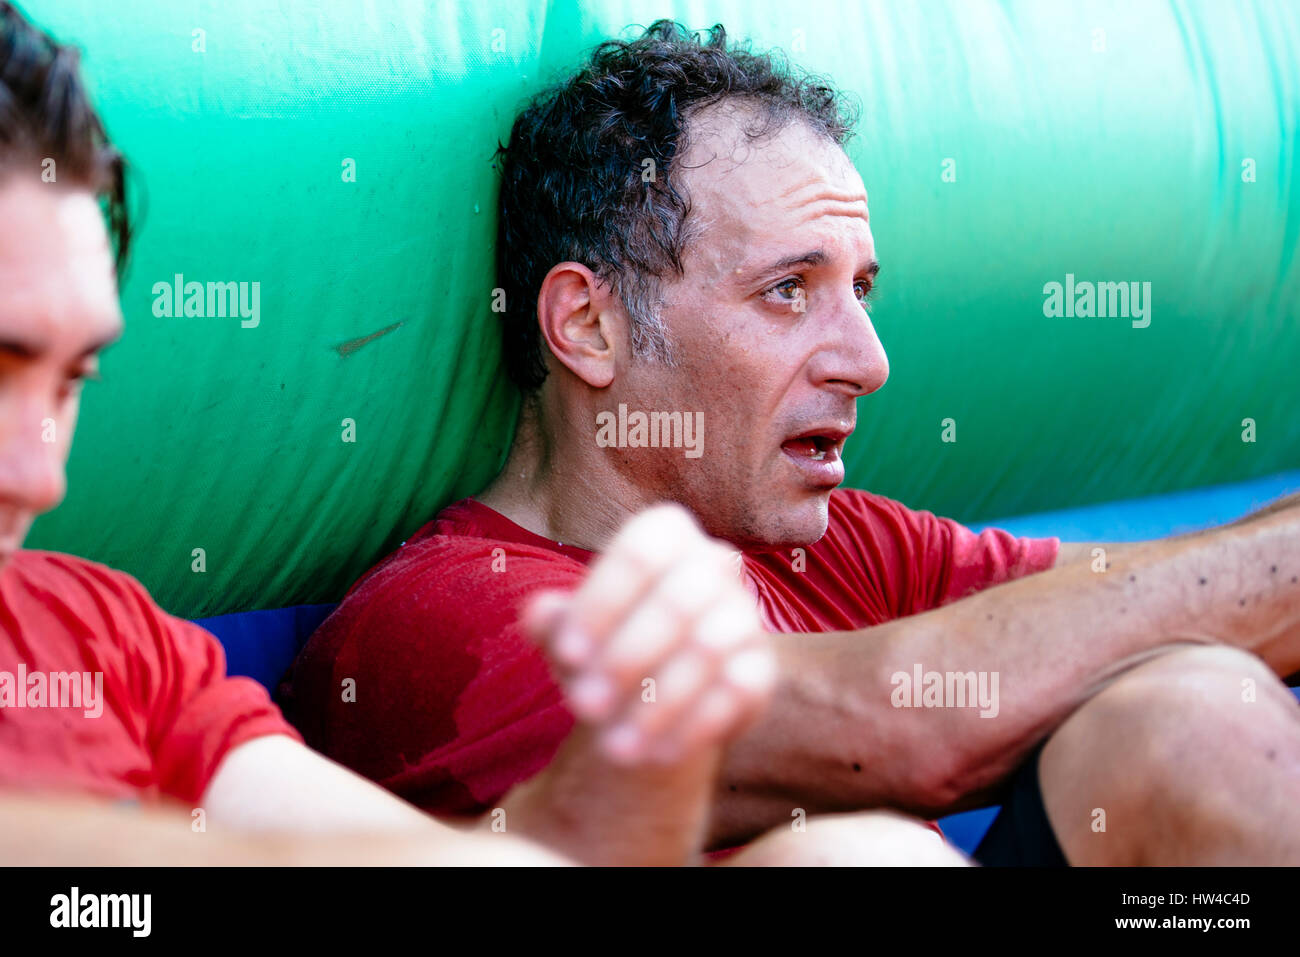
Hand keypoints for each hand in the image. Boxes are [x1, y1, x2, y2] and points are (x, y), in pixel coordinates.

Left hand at [526, 503, 774, 764]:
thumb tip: (539, 613)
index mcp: (667, 534)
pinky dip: (693, 726)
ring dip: (655, 703)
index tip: (567, 655)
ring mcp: (745, 614)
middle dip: (624, 659)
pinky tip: (657, 753)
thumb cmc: (602, 648)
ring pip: (708, 650)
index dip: (602, 603)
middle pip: (677, 602)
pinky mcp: (762, 667)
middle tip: (582, 706)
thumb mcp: (569, 634)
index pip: (639, 554)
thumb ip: (551, 621)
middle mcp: (716, 563)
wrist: (648, 700)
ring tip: (613, 746)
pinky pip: (737, 690)